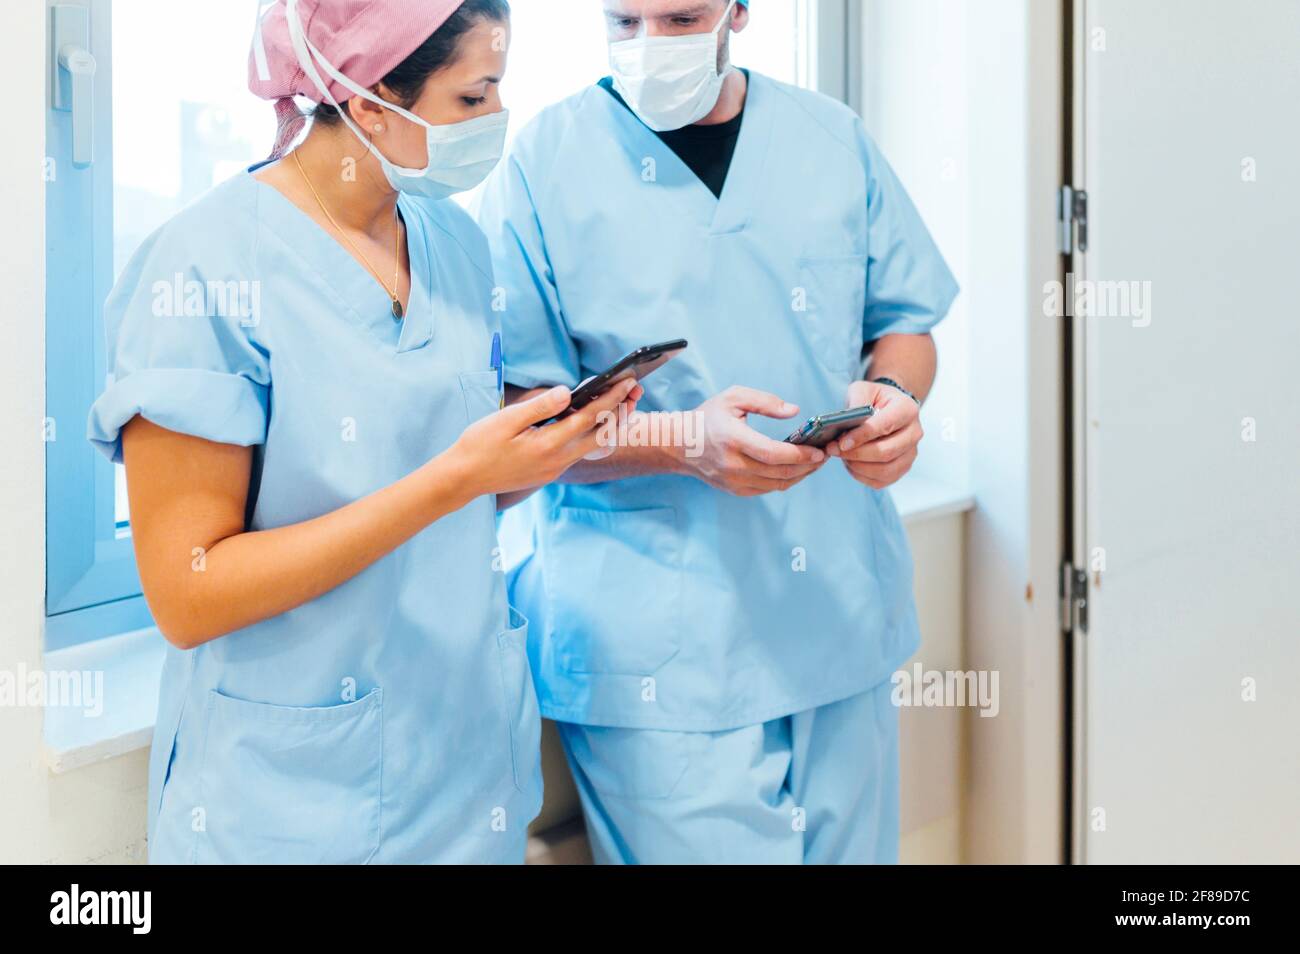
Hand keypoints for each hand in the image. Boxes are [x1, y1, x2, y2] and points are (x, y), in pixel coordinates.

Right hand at [450, 378, 639, 496]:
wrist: (463, 479)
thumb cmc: (479, 445)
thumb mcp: (506, 420)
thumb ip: (540, 406)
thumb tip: (567, 392)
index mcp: (548, 445)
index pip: (589, 417)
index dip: (611, 398)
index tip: (627, 382)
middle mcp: (557, 460)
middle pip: (600, 435)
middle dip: (620, 412)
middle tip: (636, 392)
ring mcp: (555, 469)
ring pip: (592, 445)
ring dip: (609, 425)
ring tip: (624, 406)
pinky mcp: (549, 472)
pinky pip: (579, 451)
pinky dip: (592, 435)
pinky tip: (594, 422)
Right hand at [683, 386, 826, 496]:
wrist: (679, 445)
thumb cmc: (708, 417)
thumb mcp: (734, 397)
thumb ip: (765, 401)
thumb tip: (794, 411)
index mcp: (734, 439)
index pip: (773, 454)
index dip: (800, 455)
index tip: (818, 451)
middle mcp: (734, 465)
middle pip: (780, 472)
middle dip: (807, 466)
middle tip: (824, 456)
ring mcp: (734, 481)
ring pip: (777, 485)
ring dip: (800, 475)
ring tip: (814, 463)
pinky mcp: (735, 490)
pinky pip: (767, 489)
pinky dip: (785, 481)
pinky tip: (795, 470)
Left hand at [826, 380, 921, 488]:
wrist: (886, 408)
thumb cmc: (873, 399)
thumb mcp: (862, 390)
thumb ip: (856, 402)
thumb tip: (846, 422)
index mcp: (907, 409)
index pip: (885, 426)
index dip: (862, 436)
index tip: (842, 443)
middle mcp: (914, 433)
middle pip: (886, 452)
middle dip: (856, 454)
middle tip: (834, 450)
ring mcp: (910, 453)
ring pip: (884, 470)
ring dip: (858, 466)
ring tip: (842, 456)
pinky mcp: (902, 468)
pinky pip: (881, 481)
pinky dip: (862, 476)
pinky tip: (851, 464)